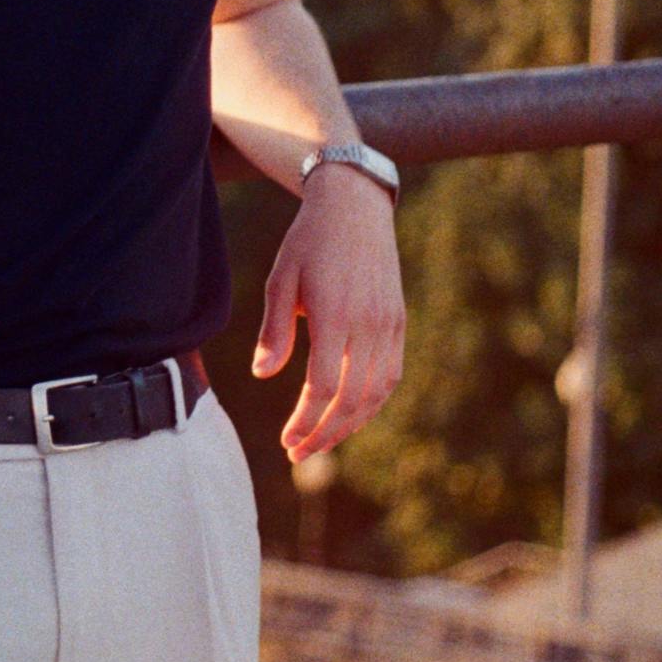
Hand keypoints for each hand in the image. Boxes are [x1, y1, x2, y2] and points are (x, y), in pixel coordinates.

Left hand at [253, 167, 405, 461]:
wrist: (355, 208)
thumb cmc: (308, 242)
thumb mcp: (281, 279)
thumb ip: (275, 330)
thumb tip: (262, 374)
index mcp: (334, 314)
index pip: (322, 386)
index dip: (305, 420)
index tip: (286, 441)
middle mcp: (368, 325)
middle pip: (351, 399)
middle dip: (325, 433)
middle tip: (298, 453)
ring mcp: (389, 325)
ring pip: (376, 393)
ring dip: (349, 425)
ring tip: (321, 441)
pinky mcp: (398, 323)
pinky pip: (390, 375)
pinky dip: (372, 402)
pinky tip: (350, 413)